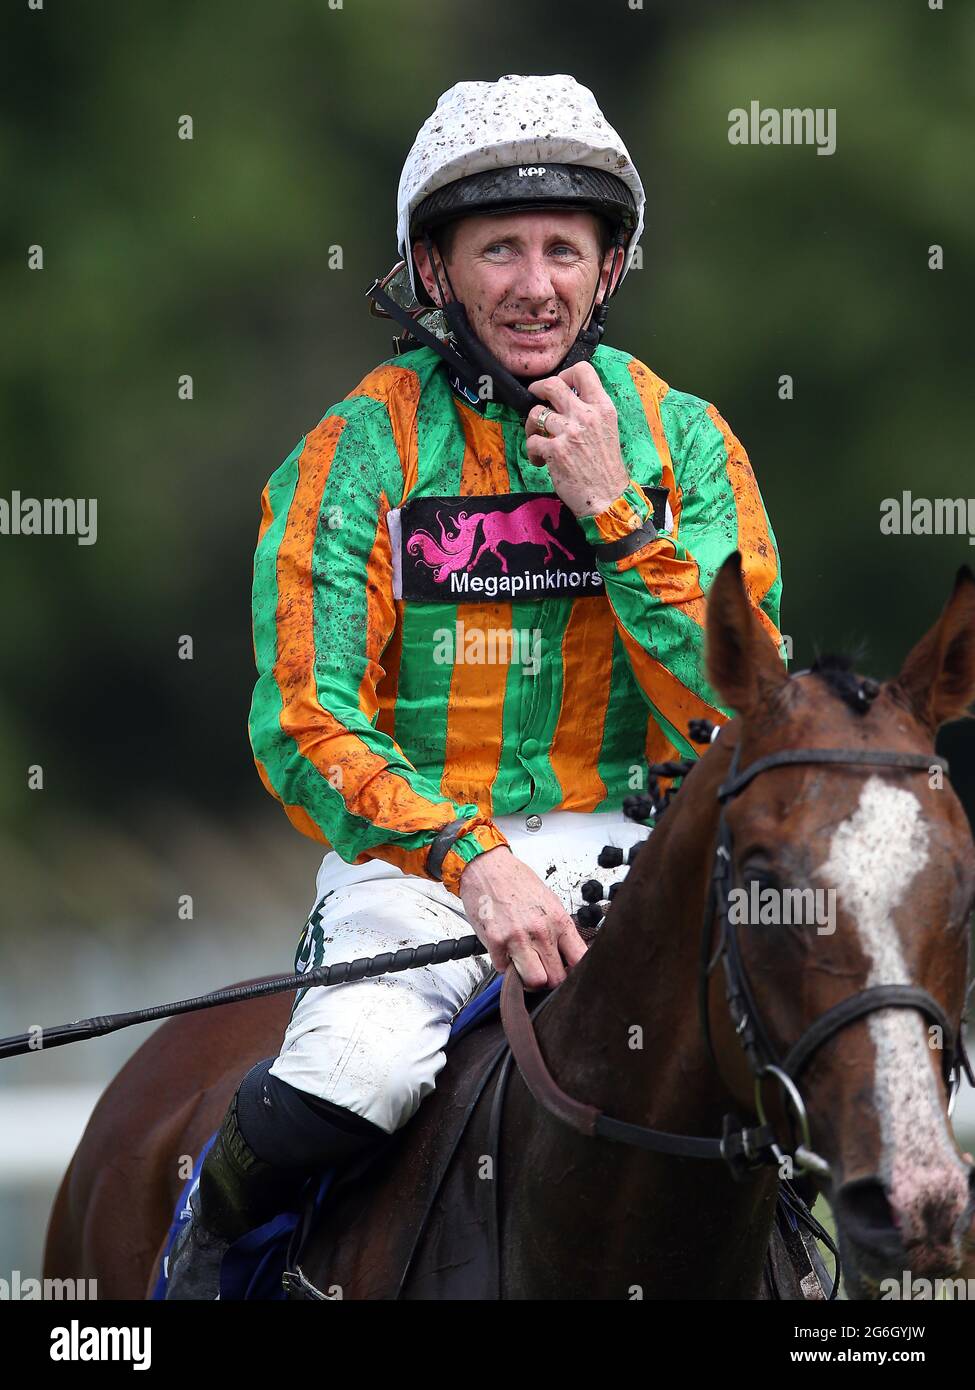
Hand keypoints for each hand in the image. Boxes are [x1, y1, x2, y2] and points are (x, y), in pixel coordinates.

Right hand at [458, 846, 587, 988]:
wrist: (487, 866)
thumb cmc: (516, 881)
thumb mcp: (549, 901)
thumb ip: (559, 928)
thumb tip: (567, 953)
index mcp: (558, 920)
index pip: (579, 960)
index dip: (575, 972)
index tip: (568, 971)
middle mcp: (540, 931)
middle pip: (556, 978)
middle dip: (550, 979)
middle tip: (543, 970)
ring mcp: (517, 938)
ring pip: (533, 981)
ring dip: (528, 979)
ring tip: (525, 967)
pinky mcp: (495, 941)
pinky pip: (504, 970)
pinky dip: (505, 966)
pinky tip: (506, 952)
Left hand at [525, 361, 629, 518]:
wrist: (606, 497)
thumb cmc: (605, 467)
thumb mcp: (607, 429)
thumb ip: (591, 411)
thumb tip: (568, 397)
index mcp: (602, 408)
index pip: (583, 371)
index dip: (565, 373)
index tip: (560, 384)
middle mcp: (586, 416)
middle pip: (552, 385)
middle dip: (537, 389)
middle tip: (536, 398)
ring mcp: (570, 432)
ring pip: (536, 414)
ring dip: (532, 427)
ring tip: (539, 439)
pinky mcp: (555, 451)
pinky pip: (531, 441)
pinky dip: (532, 452)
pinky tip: (541, 460)